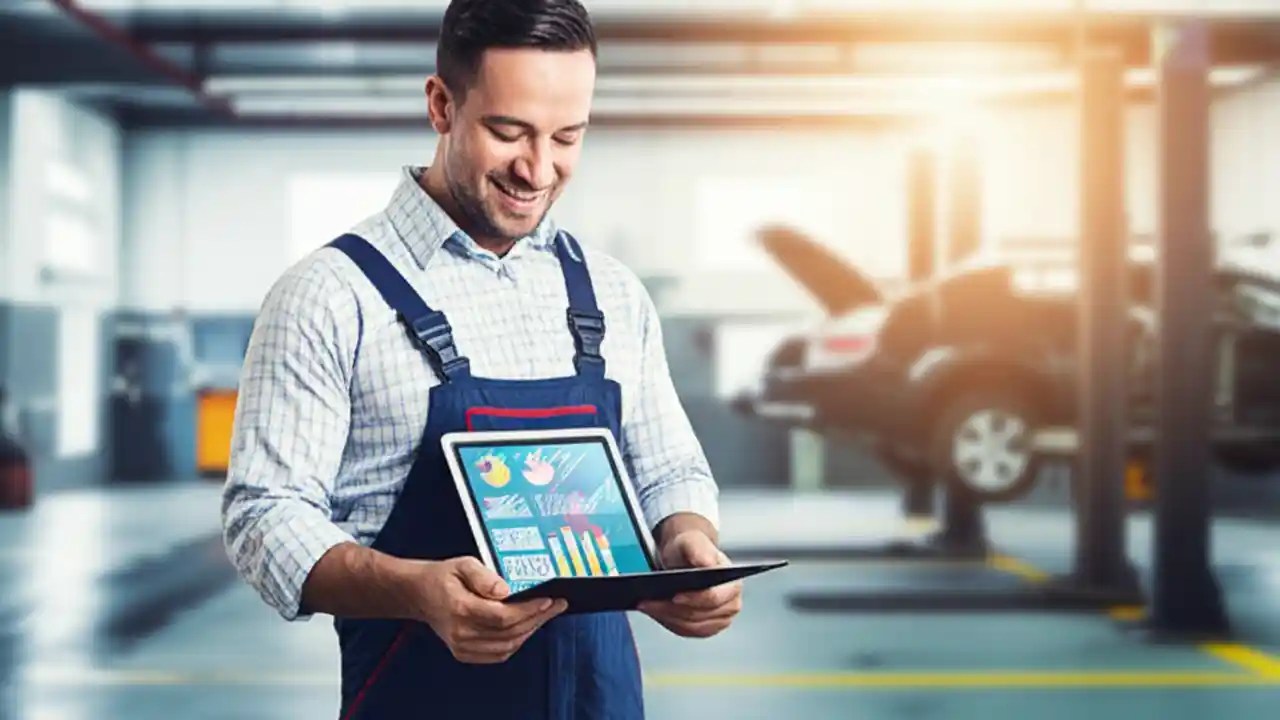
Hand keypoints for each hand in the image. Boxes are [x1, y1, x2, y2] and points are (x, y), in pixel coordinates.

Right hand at [409, 557, 566, 663]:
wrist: (419, 594)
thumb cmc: (443, 577)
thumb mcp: (463, 564)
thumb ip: (484, 576)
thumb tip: (506, 590)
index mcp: (460, 609)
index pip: (503, 616)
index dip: (529, 610)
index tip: (549, 599)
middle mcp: (461, 633)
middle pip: (509, 633)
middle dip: (538, 619)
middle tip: (557, 605)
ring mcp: (462, 646)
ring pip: (507, 646)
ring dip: (530, 631)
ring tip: (545, 614)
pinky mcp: (464, 653)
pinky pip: (498, 654)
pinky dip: (516, 642)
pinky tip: (527, 627)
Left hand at [638, 530, 741, 638]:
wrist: (686, 558)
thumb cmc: (692, 550)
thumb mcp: (693, 542)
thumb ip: (700, 550)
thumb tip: (706, 563)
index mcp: (732, 585)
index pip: (713, 598)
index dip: (693, 599)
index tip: (673, 597)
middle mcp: (730, 605)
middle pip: (698, 615)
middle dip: (671, 609)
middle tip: (648, 602)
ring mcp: (719, 620)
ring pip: (689, 626)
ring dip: (666, 617)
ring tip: (646, 606)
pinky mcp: (705, 628)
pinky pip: (684, 630)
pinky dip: (668, 622)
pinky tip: (653, 611)